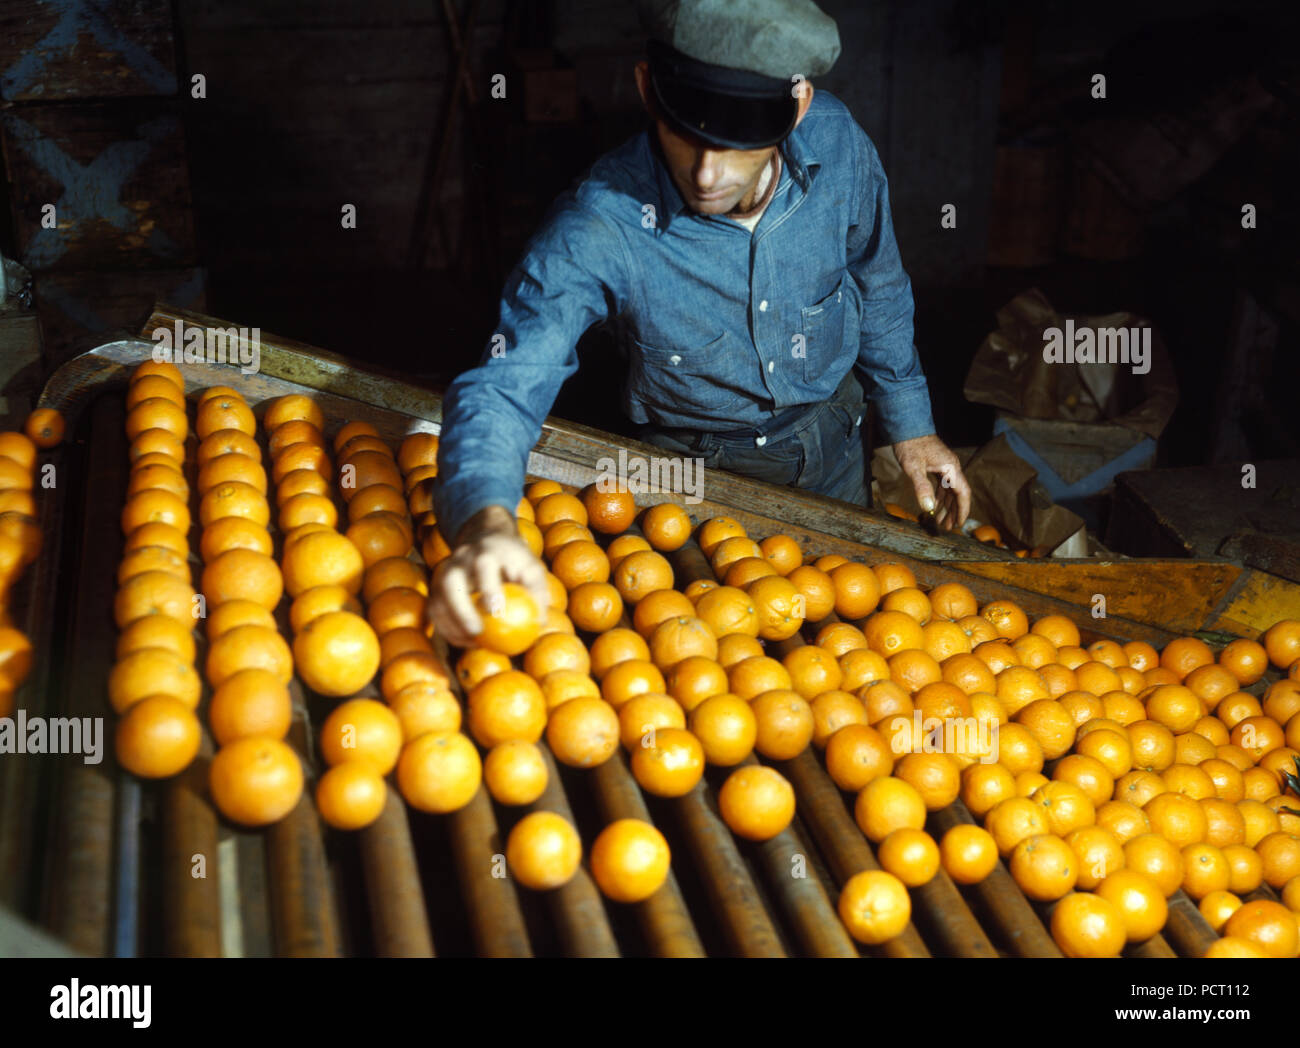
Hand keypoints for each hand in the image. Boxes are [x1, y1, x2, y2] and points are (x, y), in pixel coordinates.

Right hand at [426, 505, 549, 647]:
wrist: (486, 538)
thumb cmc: (514, 560)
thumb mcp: (531, 567)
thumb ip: (537, 592)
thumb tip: (539, 623)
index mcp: (486, 551)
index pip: (484, 566)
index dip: (488, 588)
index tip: (496, 611)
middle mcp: (460, 559)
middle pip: (451, 582)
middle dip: (461, 609)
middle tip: (477, 631)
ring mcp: (444, 571)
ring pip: (438, 598)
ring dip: (451, 624)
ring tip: (471, 642)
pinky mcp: (436, 585)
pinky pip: (435, 610)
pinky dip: (446, 627)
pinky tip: (464, 641)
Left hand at [892, 434, 970, 530]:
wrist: (907, 426)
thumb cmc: (910, 444)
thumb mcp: (913, 467)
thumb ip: (921, 487)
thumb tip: (928, 507)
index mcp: (951, 468)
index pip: (963, 493)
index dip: (962, 510)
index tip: (960, 524)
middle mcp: (952, 467)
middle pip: (958, 494)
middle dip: (954, 512)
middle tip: (948, 528)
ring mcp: (946, 466)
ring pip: (950, 490)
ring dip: (947, 506)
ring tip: (941, 521)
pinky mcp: (938, 465)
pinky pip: (943, 484)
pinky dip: (940, 496)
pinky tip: (935, 505)